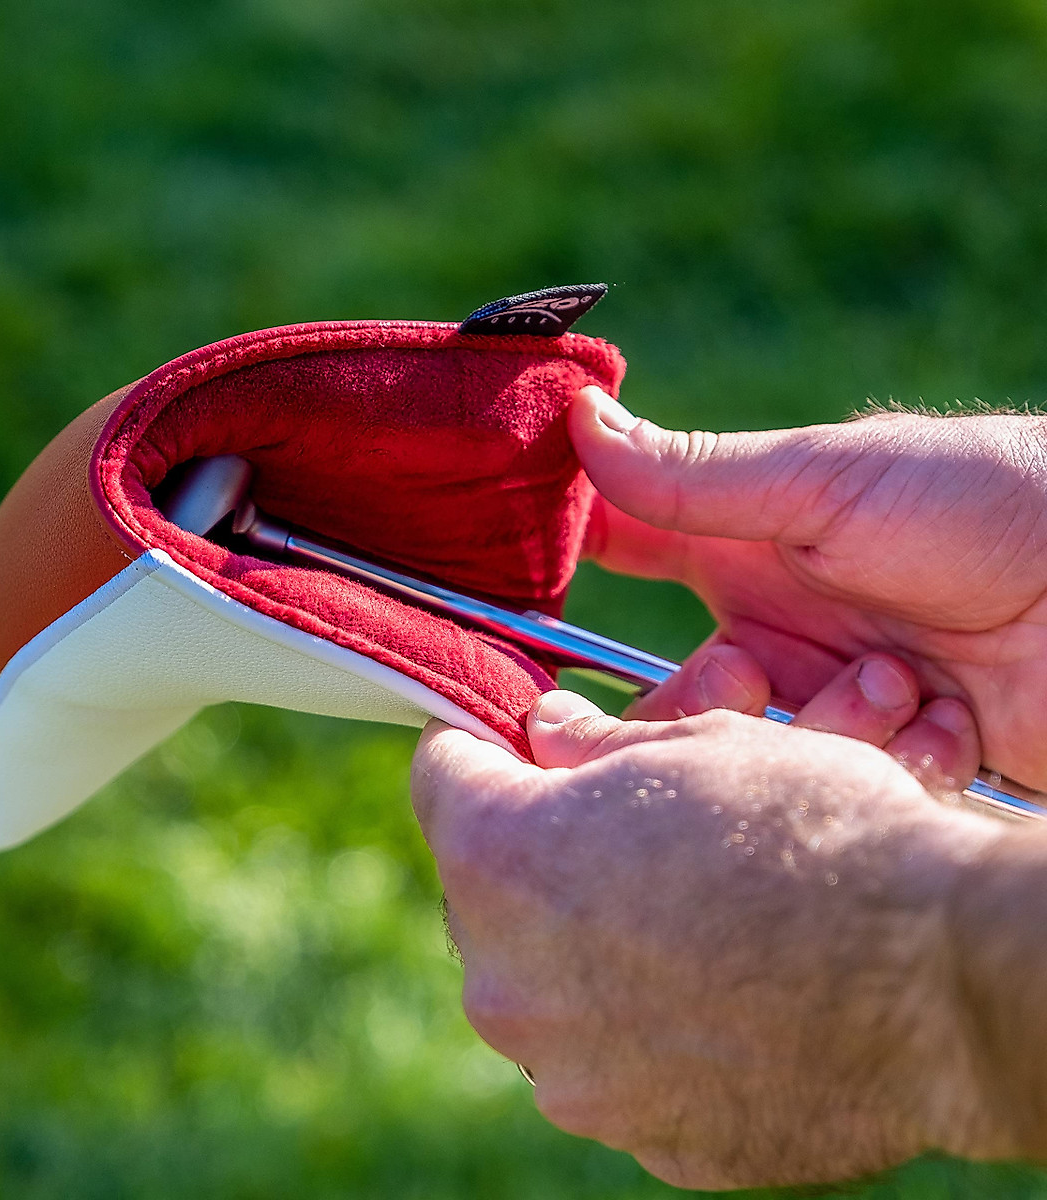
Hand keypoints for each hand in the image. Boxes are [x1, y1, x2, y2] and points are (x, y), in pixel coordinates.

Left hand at [412, 698, 1008, 1188]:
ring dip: (587, 942)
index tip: (521, 741)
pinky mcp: (641, 1135)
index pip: (442, 772)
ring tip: (686, 909)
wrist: (942, 980)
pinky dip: (641, 1021)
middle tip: (624, 825)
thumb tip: (546, 735)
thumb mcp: (699, 746)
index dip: (483, 743)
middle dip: (539, 847)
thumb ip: (592, 746)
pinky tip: (721, 990)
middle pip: (486, 887)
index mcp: (502, 859)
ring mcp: (571, 1075)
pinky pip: (609, 1058)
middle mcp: (509, 981)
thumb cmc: (816, 837)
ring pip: (543, 982)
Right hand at [570, 390, 1046, 787]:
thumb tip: (577, 418)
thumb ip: (694, 476)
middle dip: (712, 702)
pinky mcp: (892, 764)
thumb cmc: (988, 503)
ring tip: (910, 686)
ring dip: (829, 728)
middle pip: (677, 701)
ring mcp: (835, 702)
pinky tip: (960, 725)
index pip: (626, 558)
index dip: (569, 580)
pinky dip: (900, 763)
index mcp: (749, 552)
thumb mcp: (827, 483)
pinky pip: (843, 794)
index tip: (518, 609)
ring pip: (756, 759)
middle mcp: (781, 633)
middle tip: (757, 678)